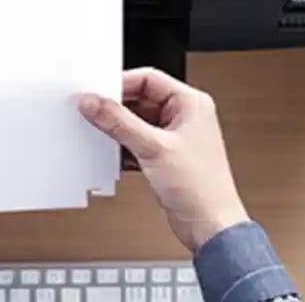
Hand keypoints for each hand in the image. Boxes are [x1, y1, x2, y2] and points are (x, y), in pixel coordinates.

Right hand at [77, 68, 248, 251]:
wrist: (210, 226)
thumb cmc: (202, 187)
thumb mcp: (153, 147)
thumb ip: (119, 122)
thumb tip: (95, 102)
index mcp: (191, 103)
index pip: (149, 79)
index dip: (121, 84)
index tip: (97, 94)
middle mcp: (185, 117)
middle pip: (141, 100)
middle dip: (117, 110)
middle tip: (94, 115)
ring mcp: (175, 138)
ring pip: (137, 123)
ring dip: (119, 131)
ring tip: (103, 138)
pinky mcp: (166, 158)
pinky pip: (138, 143)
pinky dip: (124, 148)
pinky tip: (113, 156)